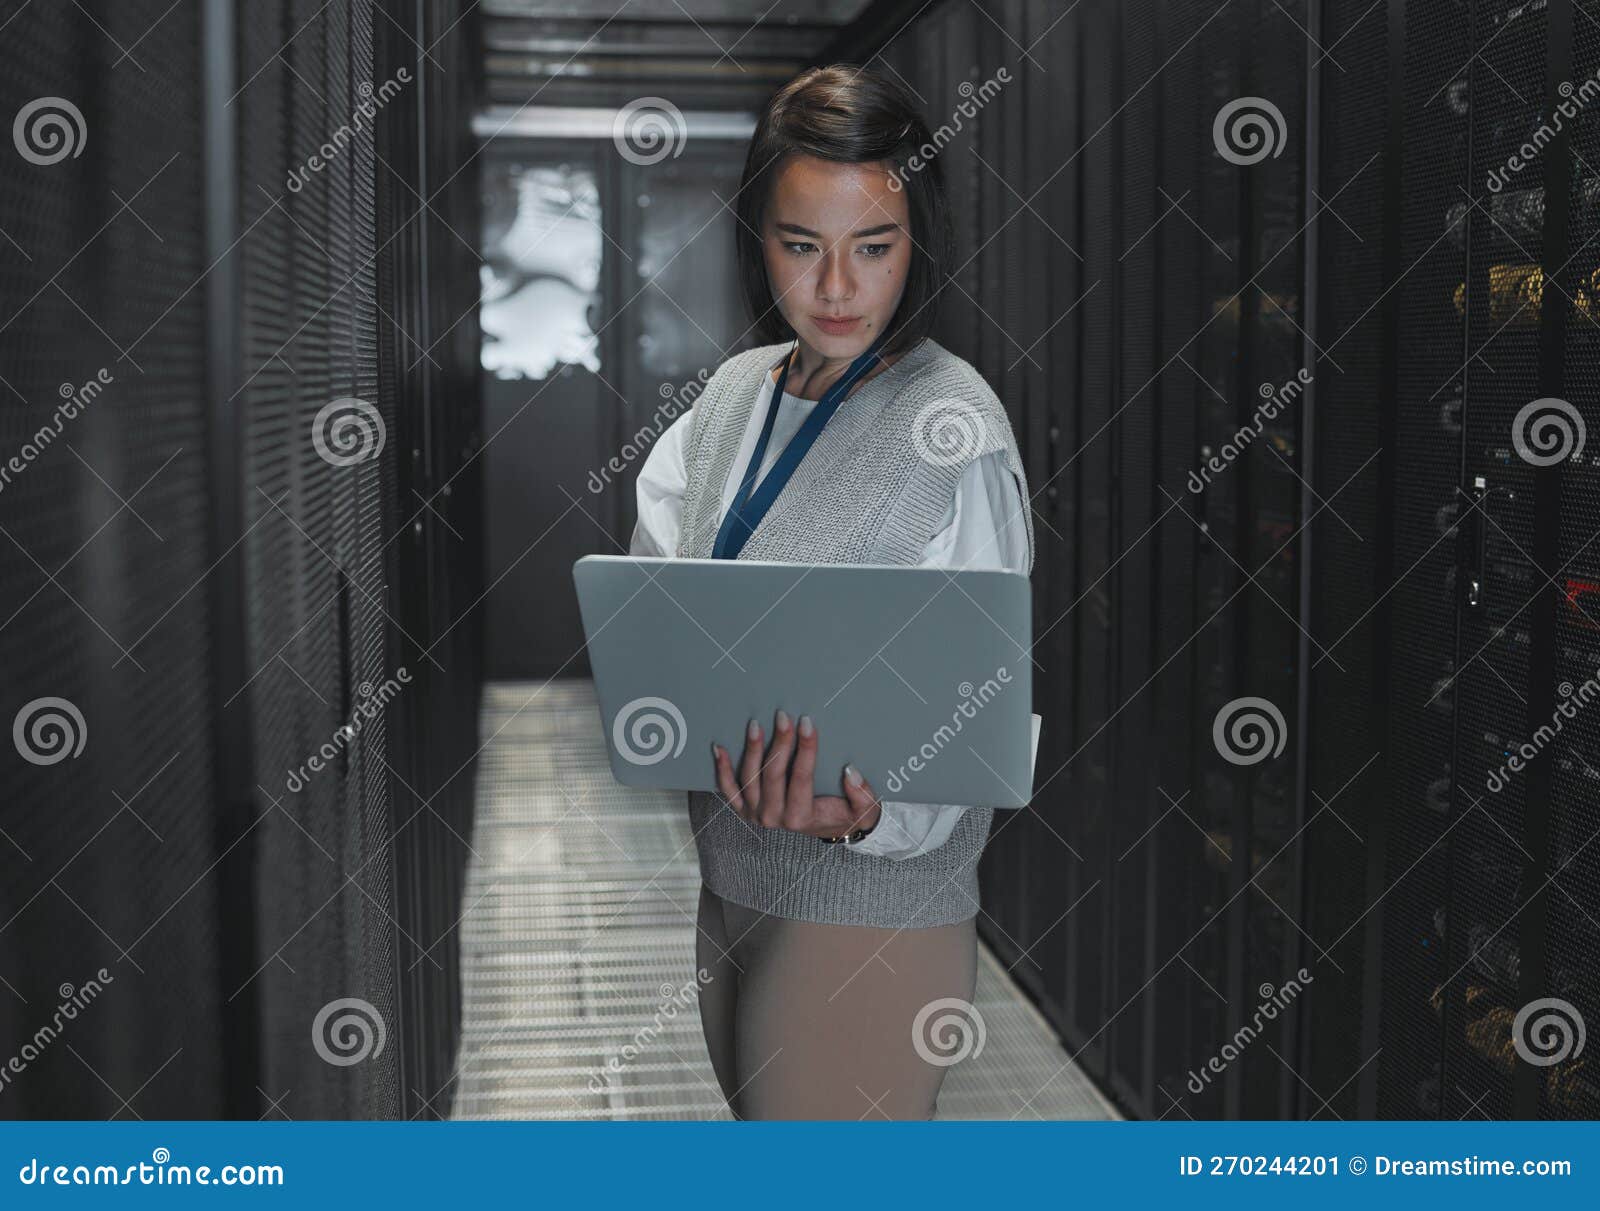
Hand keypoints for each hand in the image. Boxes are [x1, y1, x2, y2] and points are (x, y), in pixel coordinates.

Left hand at [712, 708, 881, 839]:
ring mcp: (756, 815)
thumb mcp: (863, 810)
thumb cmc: (847, 815)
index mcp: (801, 818)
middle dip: (779, 742)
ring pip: (750, 778)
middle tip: (783, 717)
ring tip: (756, 725)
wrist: (832, 830)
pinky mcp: (746, 810)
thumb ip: (862, 794)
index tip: (807, 724)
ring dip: (752, 750)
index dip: (806, 749)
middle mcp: (775, 818)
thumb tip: (851, 772)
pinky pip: (729, 790)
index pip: (801, 777)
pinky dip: (723, 770)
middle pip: (773, 774)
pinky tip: (719, 748)